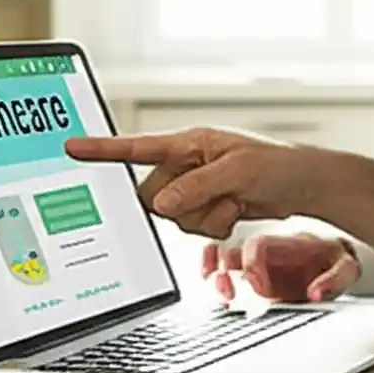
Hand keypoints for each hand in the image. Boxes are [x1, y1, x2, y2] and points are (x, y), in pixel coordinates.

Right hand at [65, 128, 311, 238]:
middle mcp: (185, 165)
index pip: (137, 148)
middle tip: (218, 194)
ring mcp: (194, 188)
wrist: (303, 186)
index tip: (70, 148)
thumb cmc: (277, 164)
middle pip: (152, 196)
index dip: (103, 150)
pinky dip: (214, 227)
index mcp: (188, 143)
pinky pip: (191, 228)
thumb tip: (161, 203)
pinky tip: (235, 211)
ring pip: (171, 217)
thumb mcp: (237, 172)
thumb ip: (197, 186)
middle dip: (182, 204)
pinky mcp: (206, 207)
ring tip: (232, 200)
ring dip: (203, 217)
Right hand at [202, 233, 361, 302]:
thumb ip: (336, 278)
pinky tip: (211, 284)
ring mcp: (257, 263)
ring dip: (215, 274)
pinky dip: (214, 274)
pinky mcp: (252, 276)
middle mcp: (266, 250)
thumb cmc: (335, 261)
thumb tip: (317, 292)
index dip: (252, 265)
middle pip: (233, 251)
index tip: (255, 286)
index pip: (258, 247)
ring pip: (224, 259)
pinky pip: (225, 269)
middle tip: (227, 291)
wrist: (336, 262)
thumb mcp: (346, 267)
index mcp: (285, 244)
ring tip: (219, 291)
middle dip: (224, 269)